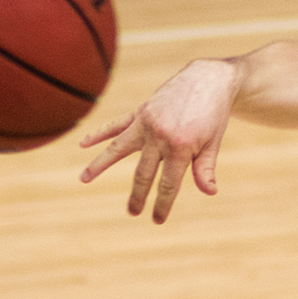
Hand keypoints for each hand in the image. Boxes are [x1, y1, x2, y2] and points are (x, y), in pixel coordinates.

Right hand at [79, 59, 237, 222]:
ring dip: (100, 164)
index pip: (169, 183)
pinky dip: (100, 133)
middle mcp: (159, 136)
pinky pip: (117, 124)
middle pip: (143, 173)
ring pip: (119, 148)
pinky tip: (83, 143)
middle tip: (133, 212)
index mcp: (180, 147)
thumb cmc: (214, 115)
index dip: (163, 203)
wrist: (208, 79)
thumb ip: (206, 168)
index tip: (157, 219)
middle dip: (138, 195)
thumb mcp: (213, 143)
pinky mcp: (141, 111)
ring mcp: (147, 122)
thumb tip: (209, 192)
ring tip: (83, 178)